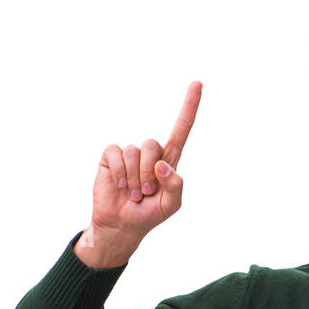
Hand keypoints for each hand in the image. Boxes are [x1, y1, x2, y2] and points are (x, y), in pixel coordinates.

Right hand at [75, 80, 201, 268]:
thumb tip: (161, 165)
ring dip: (134, 178)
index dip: (189, 107)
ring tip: (133, 193)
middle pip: (152, 144)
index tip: (198, 83)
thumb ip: (175, 186)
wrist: (122, 225)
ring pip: (134, 151)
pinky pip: (117, 153)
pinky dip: (120, 172)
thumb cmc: (149, 214)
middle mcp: (149, 152)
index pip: (181, 129)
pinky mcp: (111, 157)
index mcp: (168, 160)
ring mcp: (129, 153)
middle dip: (148, 172)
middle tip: (146, 192)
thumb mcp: (170, 205)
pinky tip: (120, 185)